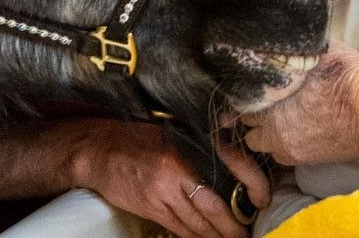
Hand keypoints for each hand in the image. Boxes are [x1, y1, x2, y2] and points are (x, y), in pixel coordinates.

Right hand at [70, 121, 264, 237]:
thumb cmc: (134, 137)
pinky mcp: (150, 208)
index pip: (230, 167)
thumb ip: (197, 145)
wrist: (96, 152)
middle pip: (213, 209)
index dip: (250, 188)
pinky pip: (179, 229)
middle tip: (246, 235)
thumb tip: (228, 160)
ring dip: (216, 237)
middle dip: (233, 228)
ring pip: (197, 225)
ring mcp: (162, 193)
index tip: (261, 202)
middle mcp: (176, 172)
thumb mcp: (170, 132)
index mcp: (187, 147)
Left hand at [238, 41, 358, 164]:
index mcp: (272, 97)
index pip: (242, 96)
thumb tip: (279, 37)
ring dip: (264, 130)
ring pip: (260, 141)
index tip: (251, 84)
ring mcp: (288, 147)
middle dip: (252, 110)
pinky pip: (279, 153)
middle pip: (247, 120)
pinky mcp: (303, 159)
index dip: (246, 88)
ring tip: (278, 116)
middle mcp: (274, 126)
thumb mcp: (320, 49)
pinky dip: (280, 142)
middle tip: (265, 99)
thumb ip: (293, 48)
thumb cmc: (350, 78)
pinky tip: (293, 128)